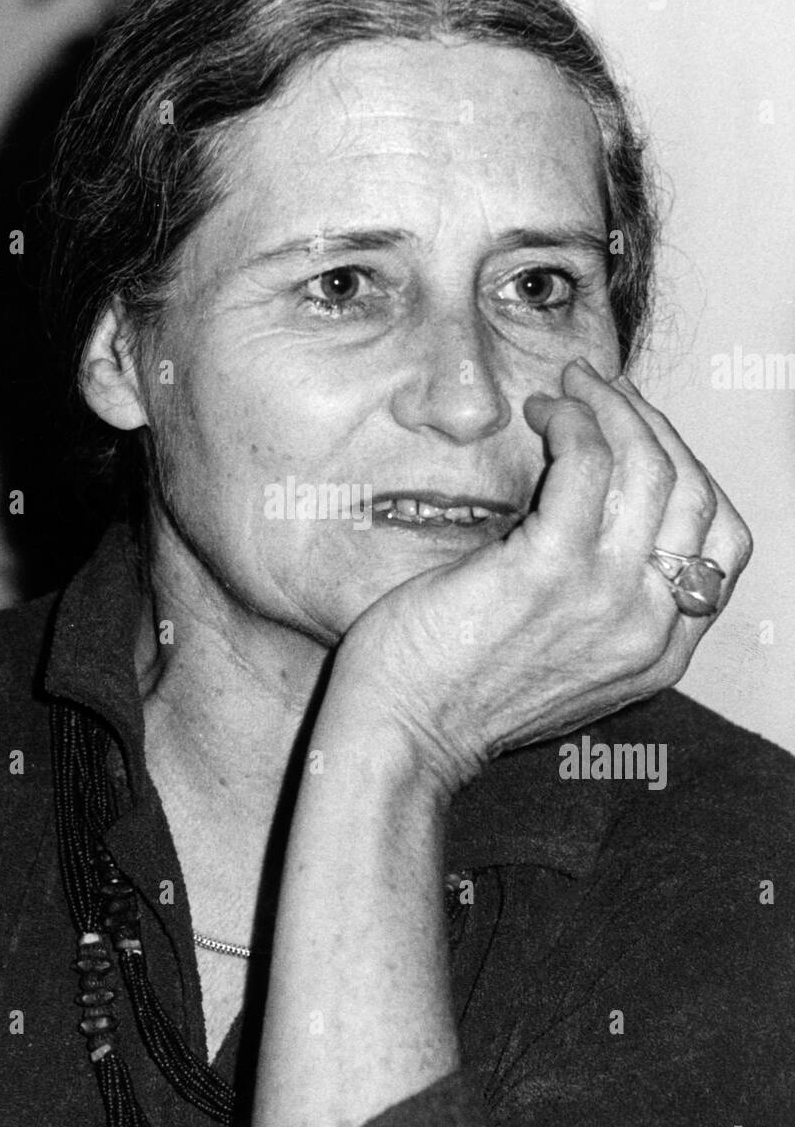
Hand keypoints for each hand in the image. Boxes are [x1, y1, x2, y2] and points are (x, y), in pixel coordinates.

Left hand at [334, 358, 753, 796]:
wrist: (404, 738)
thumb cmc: (459, 694)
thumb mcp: (563, 661)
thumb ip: (601, 609)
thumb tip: (598, 519)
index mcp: (661, 652)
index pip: (722, 541)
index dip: (689, 469)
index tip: (641, 436)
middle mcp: (650, 627)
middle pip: (696, 493)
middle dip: (655, 425)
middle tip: (604, 391)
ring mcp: (607, 598)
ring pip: (652, 468)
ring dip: (615, 408)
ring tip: (571, 388)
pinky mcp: (550, 569)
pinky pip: (588, 464)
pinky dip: (574, 421)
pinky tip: (542, 413)